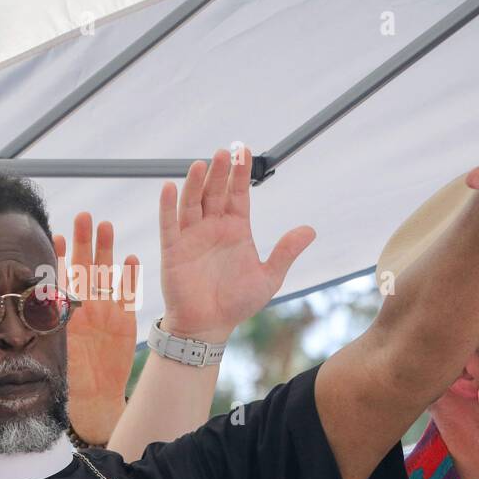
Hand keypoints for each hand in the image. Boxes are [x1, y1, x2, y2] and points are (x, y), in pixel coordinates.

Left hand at [54, 213, 138, 444]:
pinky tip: (131, 259)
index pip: (61, 276)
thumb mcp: (53, 349)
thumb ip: (47, 327)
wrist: (94, 397)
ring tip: (106, 226)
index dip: (59, 256)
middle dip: (84, 240)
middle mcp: (85, 304)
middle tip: (83, 216)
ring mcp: (106, 309)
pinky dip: (130, 277)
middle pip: (86, 265)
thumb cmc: (68, 376)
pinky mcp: (124, 319)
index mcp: (66, 309)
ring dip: (107, 250)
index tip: (54, 236)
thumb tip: (28, 309)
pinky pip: (127, 294)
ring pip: (106, 273)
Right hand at [158, 146, 314, 341]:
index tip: (243, 151)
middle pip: (215, 192)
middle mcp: (212, 228)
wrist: (208, 327)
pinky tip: (170, 187)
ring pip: (192, 203)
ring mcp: (191, 236)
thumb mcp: (268, 277)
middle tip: (225, 152)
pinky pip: (169, 224)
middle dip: (219, 172)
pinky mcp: (173, 250)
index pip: (238, 194)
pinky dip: (168, 206)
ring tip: (201, 164)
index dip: (240, 174)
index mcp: (236, 230)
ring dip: (195, 183)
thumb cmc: (236, 303)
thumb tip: (310, 230)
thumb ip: (285, 252)